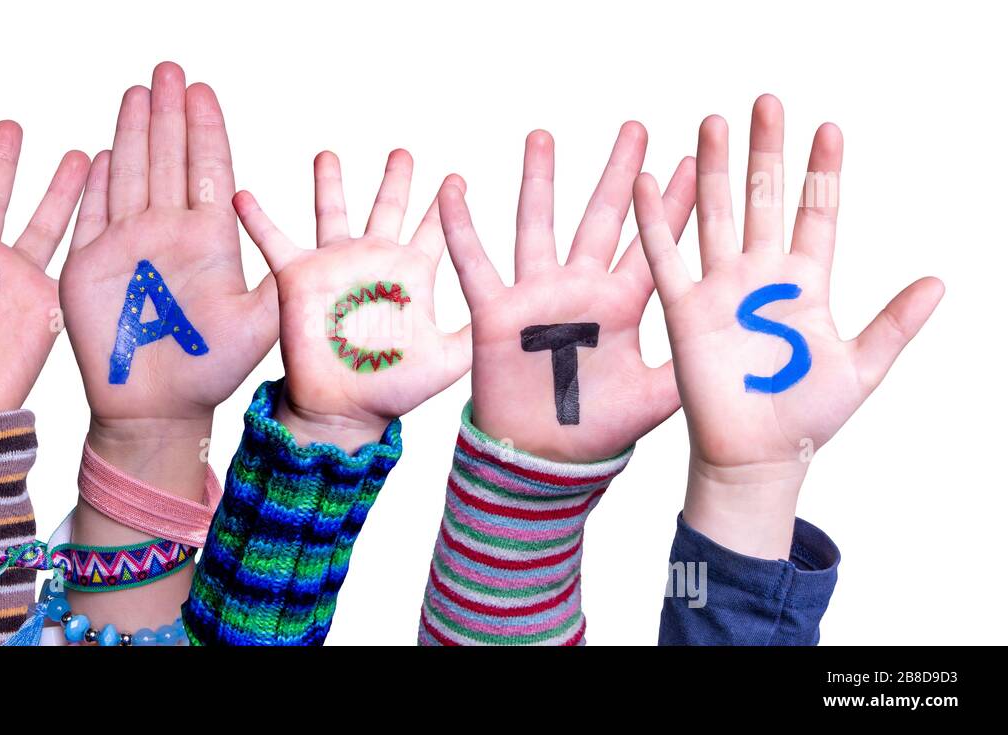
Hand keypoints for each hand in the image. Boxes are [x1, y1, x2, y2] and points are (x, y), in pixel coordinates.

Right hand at [60, 63, 277, 430]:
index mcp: (209, 238)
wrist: (158, 407)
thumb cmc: (210, 371)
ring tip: (138, 91)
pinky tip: (103, 150)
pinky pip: (93, 212)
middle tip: (169, 69)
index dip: (205, 128)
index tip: (202, 89)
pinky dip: (96, 181)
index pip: (208, 168)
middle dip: (168, 112)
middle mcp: (169, 232)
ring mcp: (129, 244)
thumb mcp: (257, 325)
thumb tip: (303, 254)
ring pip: (132, 173)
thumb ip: (276, 286)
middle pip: (168, 157)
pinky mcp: (92, 265)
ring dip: (134, 131)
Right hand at [234, 149, 470, 450]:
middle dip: (395, 180)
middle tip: (403, 151)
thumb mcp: (449, 359)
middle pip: (387, 208)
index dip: (445, 204)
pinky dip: (258, 217)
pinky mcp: (299, 278)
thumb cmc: (395, 389)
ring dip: (330, 183)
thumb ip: (477, 330)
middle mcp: (375, 263)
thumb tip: (513, 311)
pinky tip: (241, 193)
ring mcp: (336, 266)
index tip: (458, 176)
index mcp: (412, 276)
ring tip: (327, 154)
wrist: (344, 408)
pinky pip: (274, 240)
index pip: (434, 229)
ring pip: (333, 211)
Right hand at [438, 124, 695, 461]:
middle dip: (619, 173)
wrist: (542, 460)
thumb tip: (745, 345)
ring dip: (540, 181)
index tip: (695, 162)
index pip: (654, 243)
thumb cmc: (599, 432)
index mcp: (623, 305)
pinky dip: (461, 228)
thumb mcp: (658, 398)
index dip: (673, 205)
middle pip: (602, 218)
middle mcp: (582, 290)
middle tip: (636, 127)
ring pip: (538, 225)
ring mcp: (538, 297)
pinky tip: (453, 189)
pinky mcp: (496, 313)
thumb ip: (690, 364)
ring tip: (542, 136)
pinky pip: (475, 263)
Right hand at [633, 95, 943, 556]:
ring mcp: (722, 290)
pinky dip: (659, 222)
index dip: (823, 172)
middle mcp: (762, 278)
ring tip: (713, 124)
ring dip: (715, 170)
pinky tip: (651, 182)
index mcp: (806, 286)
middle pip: (765, 200)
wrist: (756, 456)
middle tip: (766, 103)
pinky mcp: (686, 311)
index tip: (829, 129)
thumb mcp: (862, 368)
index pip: (816, 214)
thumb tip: (939, 282)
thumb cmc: (807, 417)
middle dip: (766, 152)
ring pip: (718, 216)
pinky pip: (669, 259)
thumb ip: (895, 323)